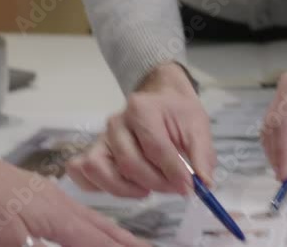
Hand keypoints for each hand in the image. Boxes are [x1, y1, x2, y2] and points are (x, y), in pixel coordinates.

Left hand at [0, 146, 145, 245]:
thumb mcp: (5, 238)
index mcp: (58, 217)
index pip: (98, 243)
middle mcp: (62, 206)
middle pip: (103, 229)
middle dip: (128, 243)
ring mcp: (51, 198)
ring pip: (92, 220)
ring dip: (114, 234)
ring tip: (132, 242)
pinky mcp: (39, 196)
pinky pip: (78, 214)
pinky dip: (94, 224)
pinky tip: (88, 227)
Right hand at [67, 63, 215, 196]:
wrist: (161, 97)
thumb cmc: (178, 113)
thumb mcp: (198, 128)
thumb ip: (202, 156)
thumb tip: (203, 185)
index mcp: (142, 109)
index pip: (156, 148)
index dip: (174, 172)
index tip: (190, 188)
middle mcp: (116, 122)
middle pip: (129, 163)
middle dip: (156, 183)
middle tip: (174, 188)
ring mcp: (101, 137)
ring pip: (99, 170)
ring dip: (125, 188)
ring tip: (147, 188)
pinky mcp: (94, 151)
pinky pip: (82, 172)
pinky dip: (99, 186)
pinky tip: (124, 186)